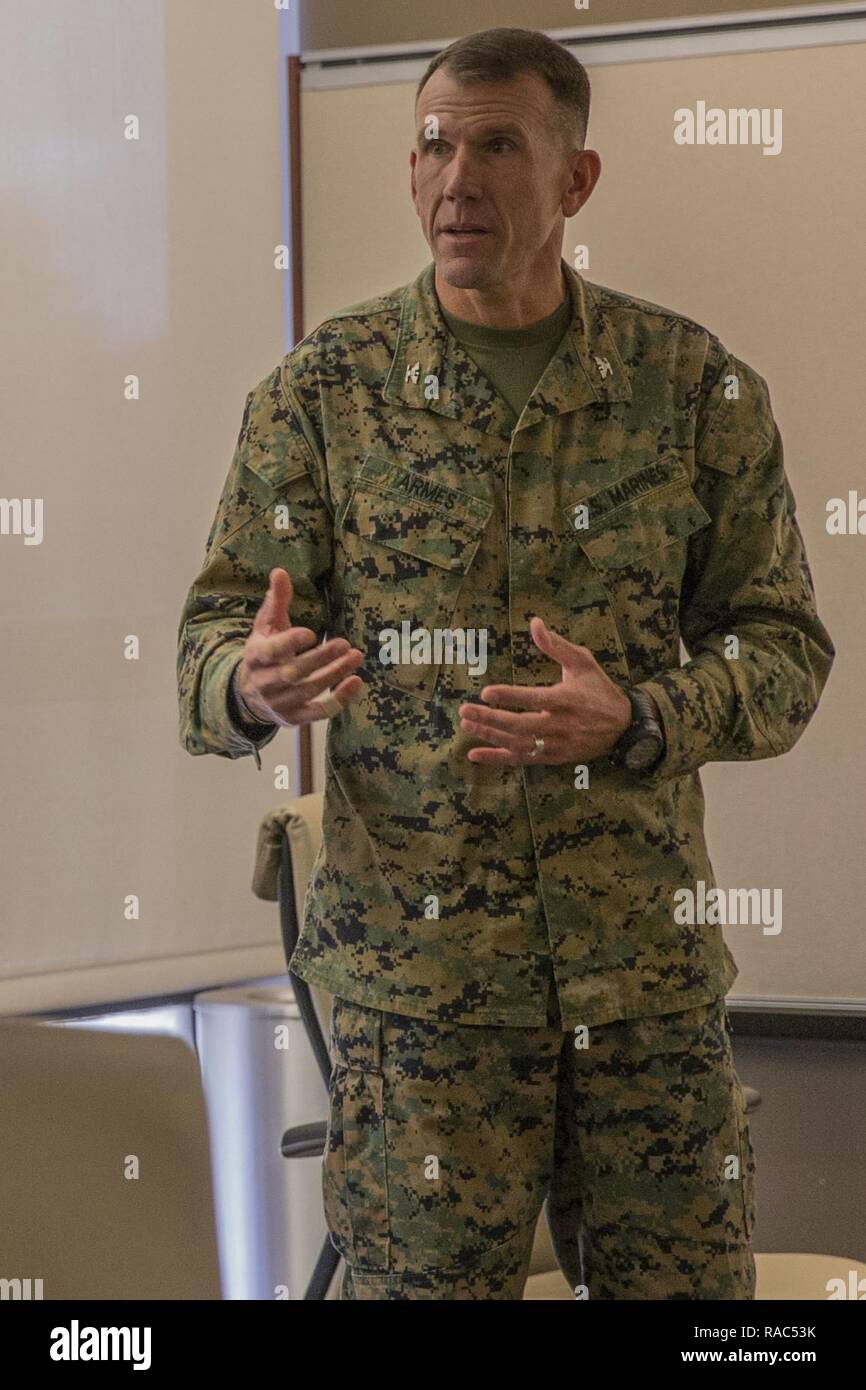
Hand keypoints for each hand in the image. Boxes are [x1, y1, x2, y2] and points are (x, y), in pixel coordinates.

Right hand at [236, 569, 364, 725]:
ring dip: (335, 674)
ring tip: (356, 656)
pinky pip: (318, 713)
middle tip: (345, 644)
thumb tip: (280, 572)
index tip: (311, 632)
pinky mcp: (294, 718)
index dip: (290, 643)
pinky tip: (356, 682)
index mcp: (255, 656)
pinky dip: (339, 700)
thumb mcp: (266, 626)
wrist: (249, 694)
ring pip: (309, 691)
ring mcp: (279, 703)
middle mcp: (265, 682)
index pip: (271, 652)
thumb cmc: (265, 651)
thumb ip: (276, 601)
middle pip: (294, 673)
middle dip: (321, 659)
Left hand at [458, 617, 630, 764]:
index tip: (486, 692)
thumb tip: (534, 623)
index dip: (510, 696)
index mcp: (568, 700)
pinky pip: (522, 760)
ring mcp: (558, 744)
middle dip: (490, 719)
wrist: (624, 726)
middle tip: (465, 711)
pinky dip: (497, 759)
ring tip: (467, 725)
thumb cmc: (599, 689)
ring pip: (519, 744)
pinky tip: (474, 755)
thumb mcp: (582, 662)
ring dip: (490, 736)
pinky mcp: (554, 758)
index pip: (535, 699)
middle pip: (521, 725)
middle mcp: (562, 725)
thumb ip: (556, 645)